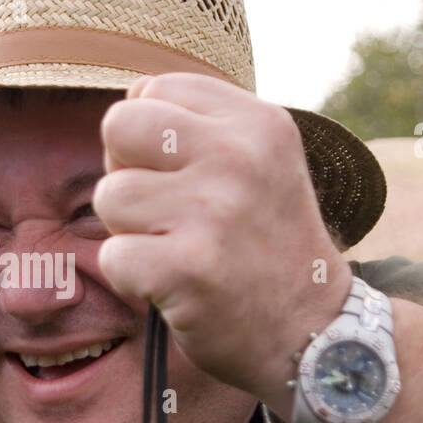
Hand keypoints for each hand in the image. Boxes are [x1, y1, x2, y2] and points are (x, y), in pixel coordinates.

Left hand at [93, 73, 351, 397]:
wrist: (313, 334)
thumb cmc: (267, 245)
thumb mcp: (261, 163)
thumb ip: (202, 123)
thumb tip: (133, 91)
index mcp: (258, 123)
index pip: (152, 88)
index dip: (150, 137)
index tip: (186, 176)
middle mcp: (239, 157)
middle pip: (118, 126)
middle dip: (126, 171)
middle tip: (166, 213)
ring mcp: (214, 212)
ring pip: (109, 196)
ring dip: (130, 231)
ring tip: (179, 250)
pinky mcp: (188, 268)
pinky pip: (112, 255)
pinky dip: (133, 279)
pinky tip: (175, 286)